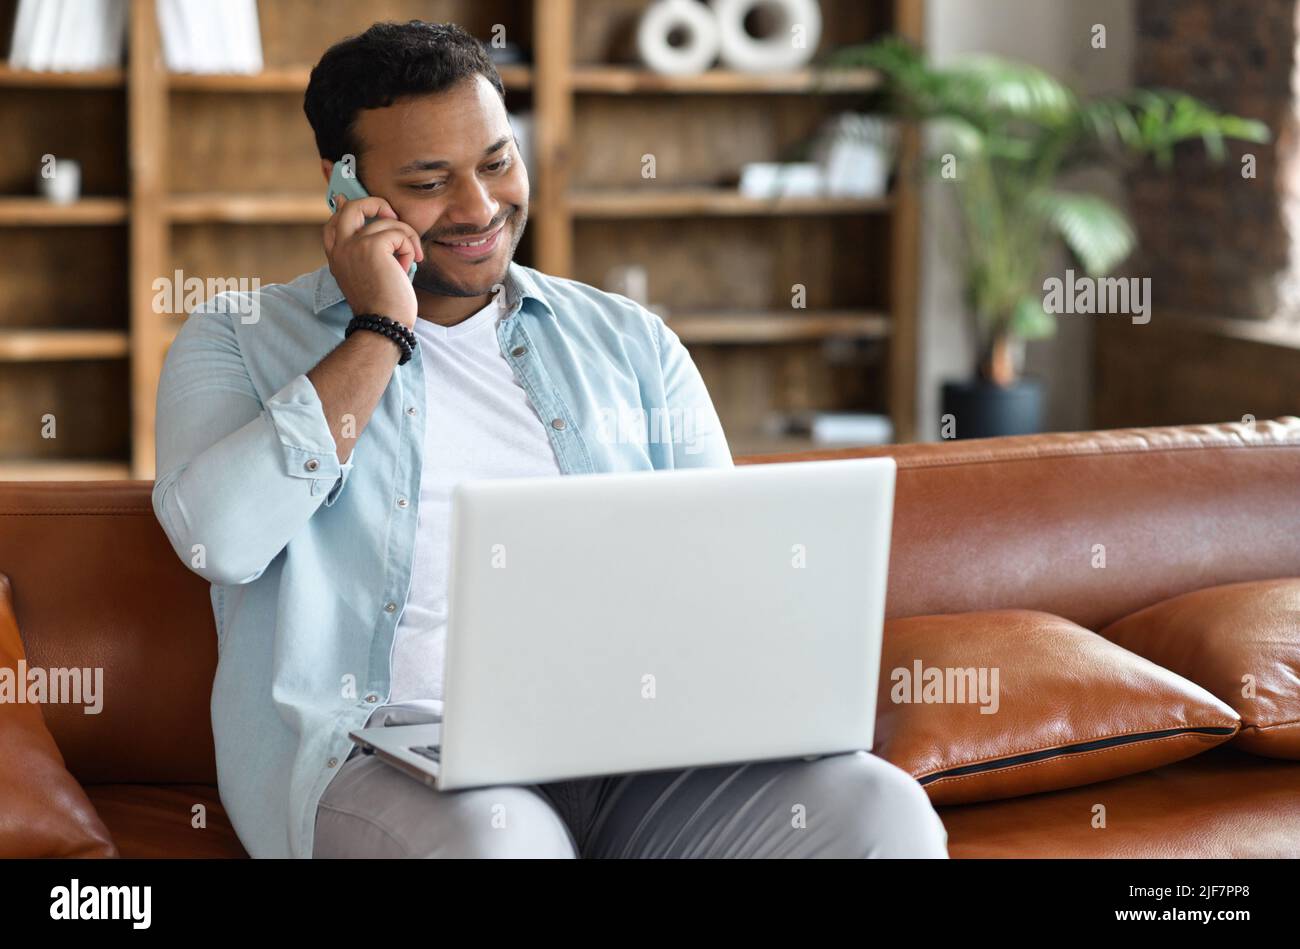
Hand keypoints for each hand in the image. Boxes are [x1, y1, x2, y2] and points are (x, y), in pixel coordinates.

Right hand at [322, 194, 423, 328]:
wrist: (384, 324)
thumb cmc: (381, 304)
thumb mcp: (368, 272)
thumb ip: (366, 248)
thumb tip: (376, 230)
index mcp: (336, 255)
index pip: (335, 219)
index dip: (352, 208)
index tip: (372, 210)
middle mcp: (340, 247)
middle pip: (354, 205)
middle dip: (378, 204)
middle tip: (393, 217)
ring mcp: (353, 244)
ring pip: (388, 222)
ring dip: (406, 240)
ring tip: (405, 264)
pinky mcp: (372, 246)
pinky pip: (399, 234)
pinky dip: (410, 250)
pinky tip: (405, 270)